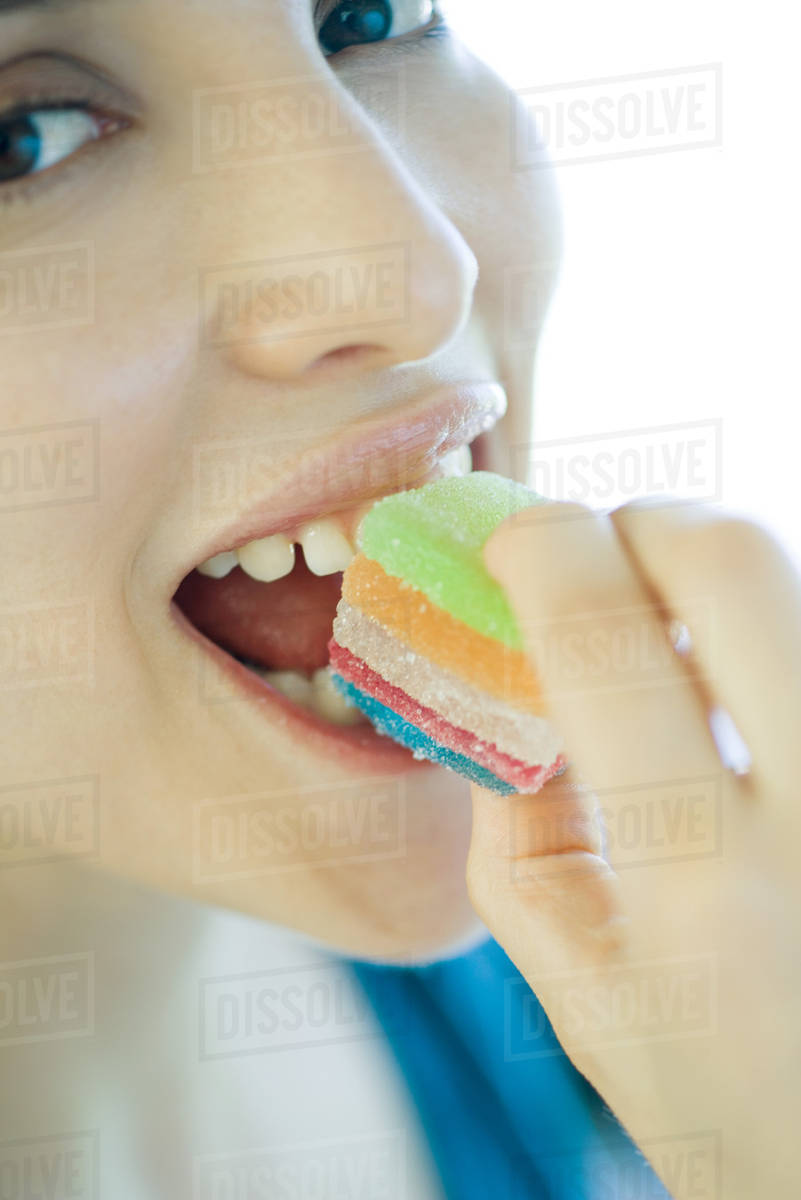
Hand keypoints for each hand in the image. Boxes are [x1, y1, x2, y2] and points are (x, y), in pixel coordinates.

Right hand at [466, 497, 800, 1198]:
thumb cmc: (732, 1103)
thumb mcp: (583, 991)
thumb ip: (518, 833)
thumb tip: (503, 688)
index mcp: (702, 879)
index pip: (602, 636)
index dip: (539, 548)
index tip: (509, 540)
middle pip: (731, 558)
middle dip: (638, 525)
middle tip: (598, 563)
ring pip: (796, 580)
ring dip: (710, 578)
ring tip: (676, 647)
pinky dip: (765, 636)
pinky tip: (746, 700)